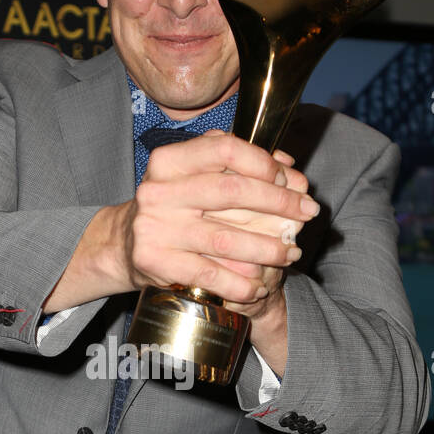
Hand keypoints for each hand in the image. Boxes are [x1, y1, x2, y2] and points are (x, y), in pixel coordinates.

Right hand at [121, 130, 319, 305]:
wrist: (125, 245)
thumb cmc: (174, 207)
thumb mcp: (196, 177)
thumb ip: (238, 167)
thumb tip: (290, 170)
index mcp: (170, 160)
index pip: (226, 148)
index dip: (264, 163)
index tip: (291, 180)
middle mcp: (159, 191)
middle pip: (232, 192)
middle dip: (280, 203)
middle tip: (308, 213)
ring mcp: (155, 228)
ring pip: (227, 239)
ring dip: (268, 248)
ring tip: (291, 253)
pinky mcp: (156, 262)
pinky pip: (211, 275)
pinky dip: (241, 283)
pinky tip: (260, 285)